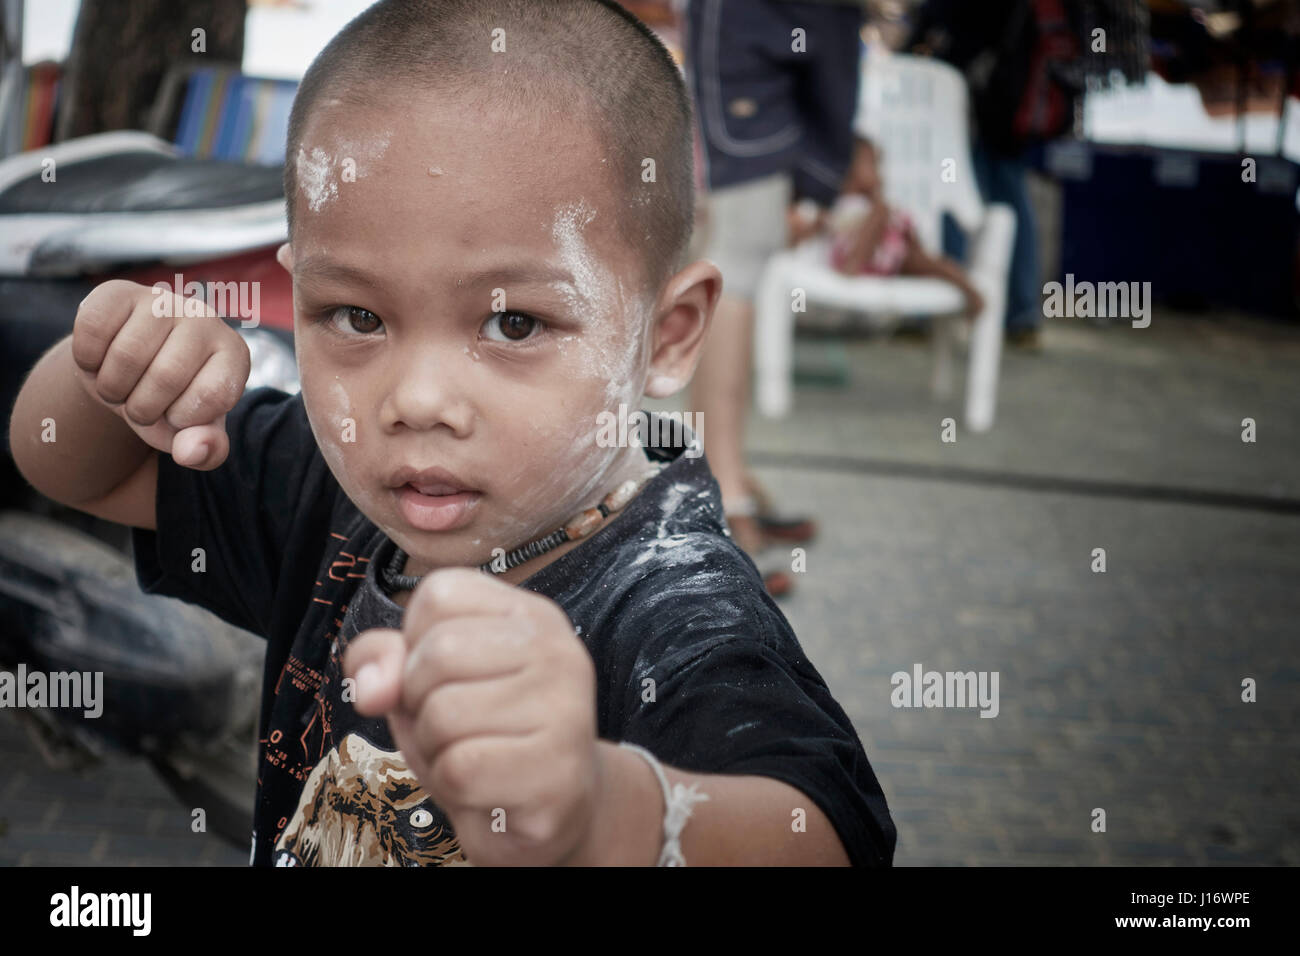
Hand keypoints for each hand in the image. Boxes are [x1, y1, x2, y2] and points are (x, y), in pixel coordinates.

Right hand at [70, 279, 249, 469]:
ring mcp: (162, 301)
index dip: (182, 418)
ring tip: (119, 387)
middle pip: (166, 376)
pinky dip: (87, 360)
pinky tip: (99, 361)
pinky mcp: (118, 292)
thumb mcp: (190, 433)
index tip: (175, 414)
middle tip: (138, 405)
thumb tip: (194, 451)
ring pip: (126, 355)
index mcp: (233, 355)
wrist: (126, 374)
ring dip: (111, 388)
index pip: (213, 395)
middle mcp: (205, 319)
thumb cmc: (168, 404)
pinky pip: (93, 329)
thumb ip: (205, 450)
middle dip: (141, 408)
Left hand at [342, 568, 600, 865]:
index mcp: (529, 614)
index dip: (416, 646)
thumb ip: (385, 660)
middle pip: (437, 654)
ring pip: (443, 715)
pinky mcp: (560, 769)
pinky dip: (455, 789)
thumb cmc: (482, 737)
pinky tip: (489, 791)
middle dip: (421, 704)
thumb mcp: (423, 685)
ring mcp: (567, 707)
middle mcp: (558, 649)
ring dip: (437, 751)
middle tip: (461, 730)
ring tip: (476, 760)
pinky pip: (460, 769)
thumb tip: (369, 688)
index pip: (438, 595)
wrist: (552, 810)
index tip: (450, 679)